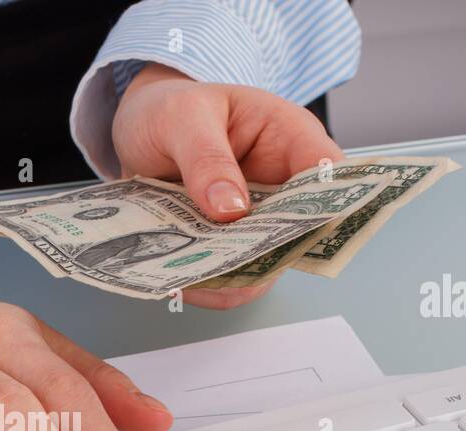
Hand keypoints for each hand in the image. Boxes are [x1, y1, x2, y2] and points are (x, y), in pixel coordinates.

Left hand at [112, 64, 343, 308]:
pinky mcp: (228, 248)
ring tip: (187, 276)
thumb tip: (231, 209)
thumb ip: (206, 158)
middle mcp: (281, 186)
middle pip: (300, 233)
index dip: (323, 205)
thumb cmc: (170, 109)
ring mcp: (256, 222)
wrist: (137, 127)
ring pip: (265, 267)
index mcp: (289, 138)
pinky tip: (177, 280)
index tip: (290, 231)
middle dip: (265, 253)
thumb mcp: (182, 117)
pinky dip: (205, 285)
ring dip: (229, 277)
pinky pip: (229, 280)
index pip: (328, 174)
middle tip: (221, 262)